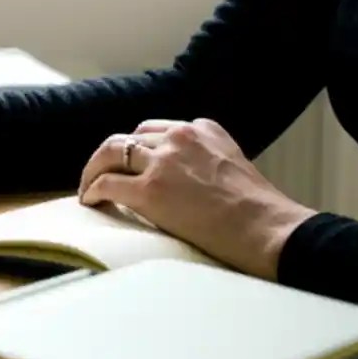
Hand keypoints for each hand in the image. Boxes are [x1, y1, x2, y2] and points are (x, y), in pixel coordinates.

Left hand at [77, 118, 316, 279]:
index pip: (155, 129)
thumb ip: (206, 162)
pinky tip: (91, 202)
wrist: (268, 229)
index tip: (130, 164)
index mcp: (202, 129)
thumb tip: (184, 181)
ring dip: (94, 171)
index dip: (138, 148)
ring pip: (110, 153)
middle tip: (98, 174)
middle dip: (109, 155)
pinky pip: (107, 184)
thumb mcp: (233, 166)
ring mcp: (163, 162)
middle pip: (128, 137)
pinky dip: (93, 191)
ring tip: (89, 189)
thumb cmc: (259, 213)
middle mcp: (180, 137)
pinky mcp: (150, 190)